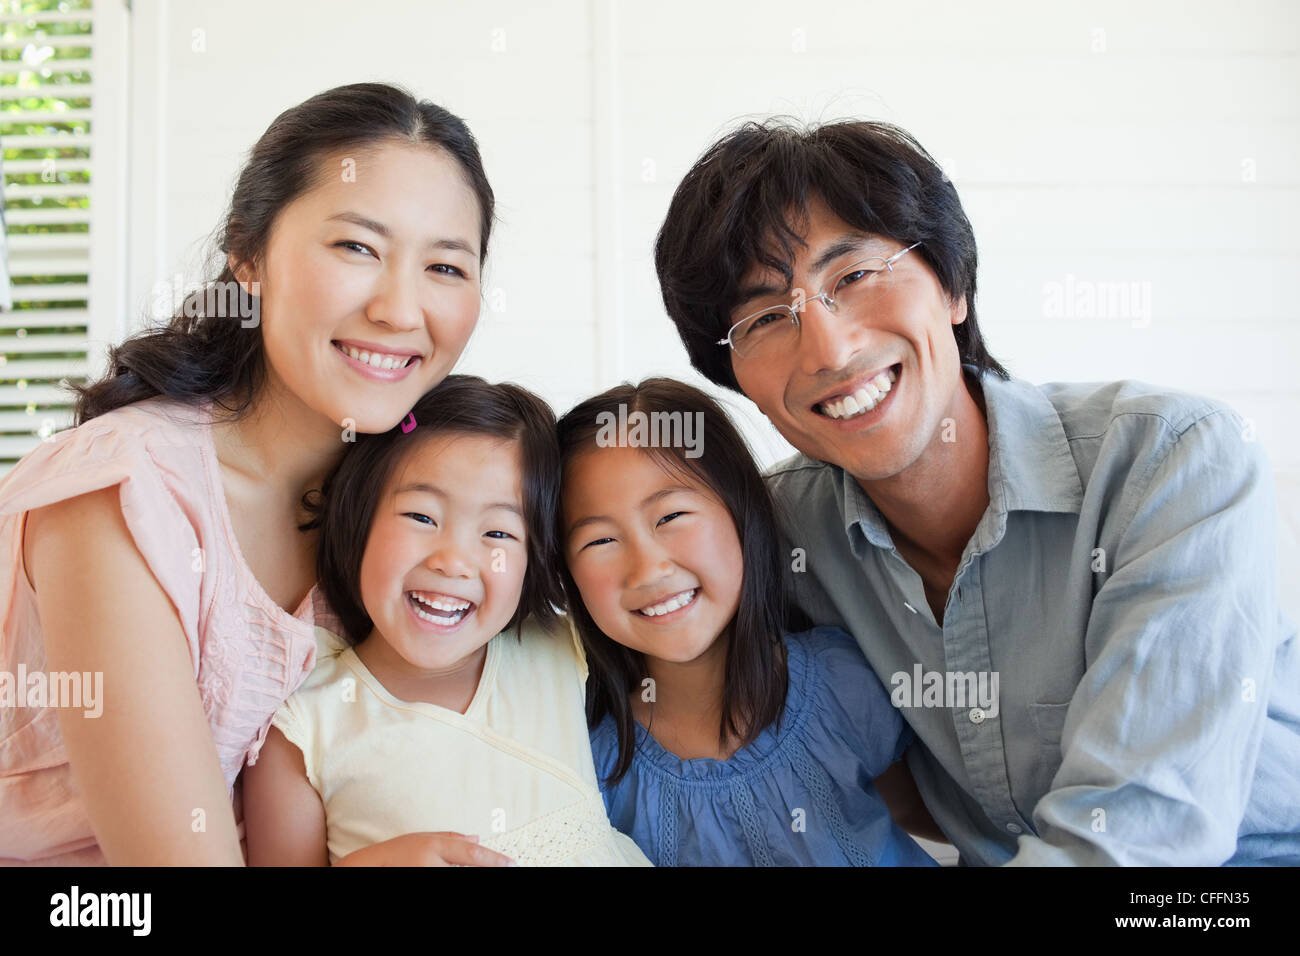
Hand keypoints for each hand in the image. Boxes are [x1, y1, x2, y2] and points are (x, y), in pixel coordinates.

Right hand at [334, 832, 515, 866]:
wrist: (368, 866)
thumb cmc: (396, 852)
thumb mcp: (422, 838)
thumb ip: (451, 838)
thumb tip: (478, 838)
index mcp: (434, 845)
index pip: (472, 854)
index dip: (494, 860)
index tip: (512, 864)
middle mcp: (431, 862)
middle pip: (466, 870)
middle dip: (488, 869)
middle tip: (508, 869)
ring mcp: (425, 875)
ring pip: (456, 877)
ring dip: (467, 873)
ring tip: (479, 871)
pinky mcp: (422, 884)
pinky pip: (446, 884)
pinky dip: (455, 878)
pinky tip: (460, 875)